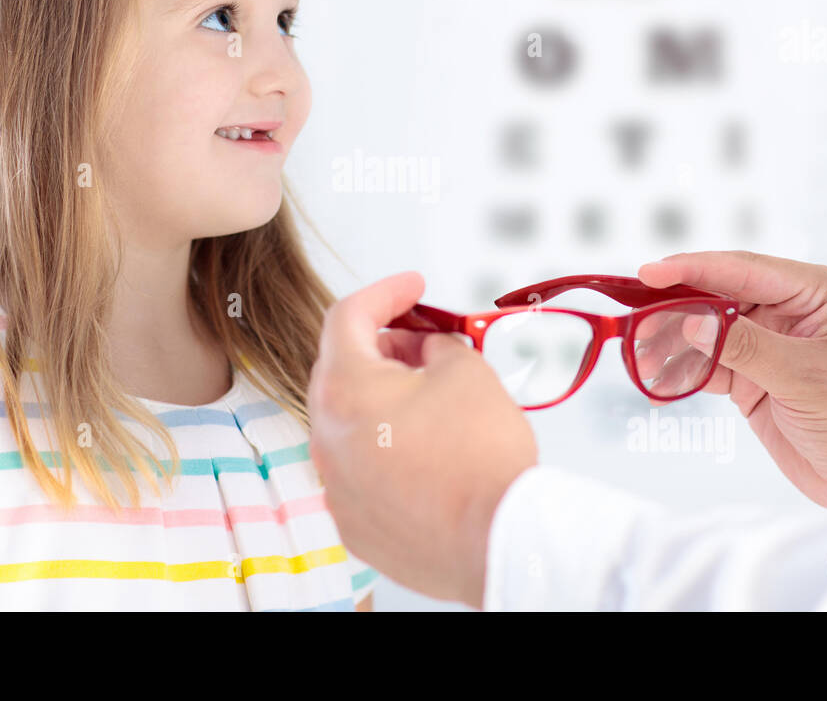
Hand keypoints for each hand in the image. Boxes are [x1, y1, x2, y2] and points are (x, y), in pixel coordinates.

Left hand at [307, 271, 537, 607]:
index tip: (412, 287)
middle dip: (385, 348)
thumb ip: (436, 346)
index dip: (385, 292)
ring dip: (385, 400)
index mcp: (344, 390)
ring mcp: (336, 485)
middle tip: (427, 342)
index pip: (348, 317)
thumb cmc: (482, 459)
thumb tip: (428, 352)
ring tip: (435, 397)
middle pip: (343, 370)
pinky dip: (387, 448)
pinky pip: (362, 469)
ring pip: (351, 423)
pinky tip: (428, 448)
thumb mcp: (467, 370)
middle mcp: (327, 438)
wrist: (498, 538)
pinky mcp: (354, 521)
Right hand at [638, 250, 826, 507]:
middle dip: (673, 308)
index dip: (692, 268)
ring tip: (642, 360)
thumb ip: (743, 346)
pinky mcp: (750, 376)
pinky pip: (705, 364)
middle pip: (714, 295)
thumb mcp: (803, 378)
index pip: (740, 269)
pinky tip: (659, 381)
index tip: (648, 273)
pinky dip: (681, 371)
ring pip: (703, 329)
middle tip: (633, 321)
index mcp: (811, 292)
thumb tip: (690, 321)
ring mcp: (764, 343)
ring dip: (672, 343)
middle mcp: (784, 309)